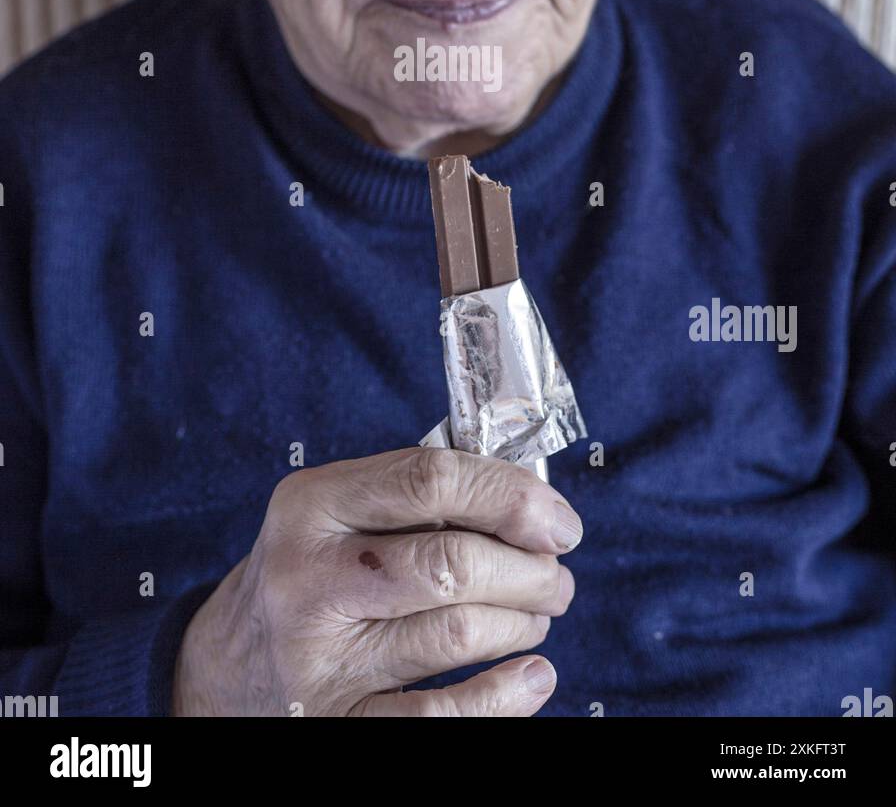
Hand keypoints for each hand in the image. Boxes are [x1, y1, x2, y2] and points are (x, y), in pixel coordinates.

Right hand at [172, 447, 581, 716]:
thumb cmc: (310, 573)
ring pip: (455, 636)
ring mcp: (318, 659)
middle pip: (450, 564)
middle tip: (554, 578)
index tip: (558, 521)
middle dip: (528, 572)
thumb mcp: (336, 512)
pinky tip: (529, 678)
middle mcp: (308, 578)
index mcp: (312, 505)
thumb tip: (532, 506)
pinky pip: (437, 718)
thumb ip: (416, 496)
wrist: (222, 668)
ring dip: (521, 625)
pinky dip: (502, 698)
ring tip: (535, 618)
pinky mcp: (334, 724)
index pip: (429, 480)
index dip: (511, 496)